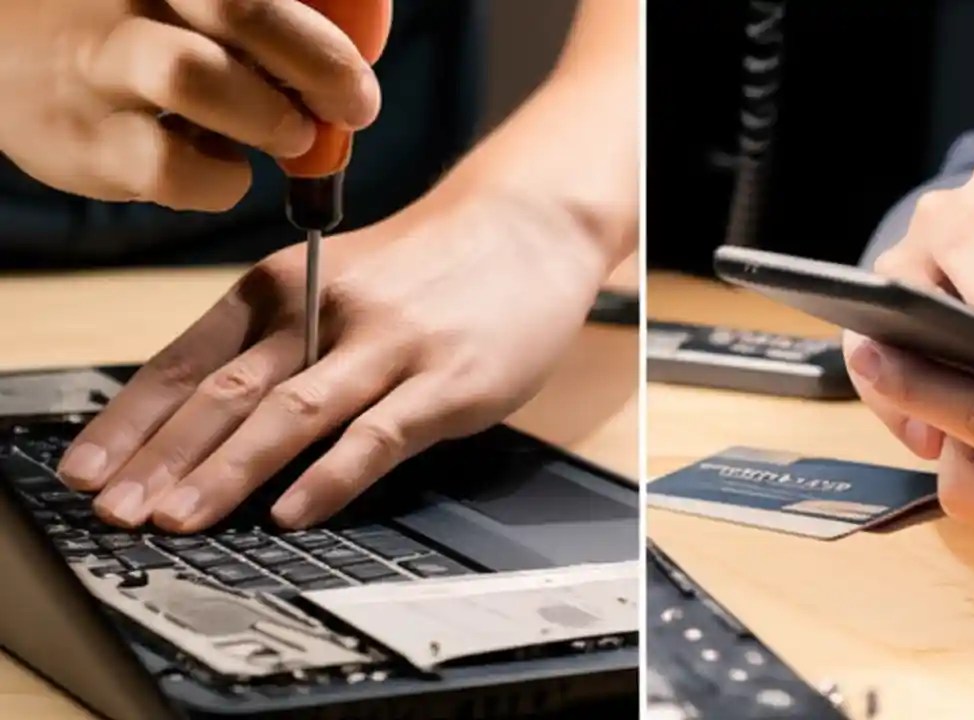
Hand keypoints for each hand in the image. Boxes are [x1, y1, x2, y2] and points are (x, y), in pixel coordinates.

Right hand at [0, 0, 385, 210]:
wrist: (3, 53)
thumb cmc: (135, 26)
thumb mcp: (187, 5)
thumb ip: (265, 21)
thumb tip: (354, 67)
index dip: (327, 30)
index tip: (360, 65)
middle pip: (238, 6)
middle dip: (321, 63)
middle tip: (354, 104)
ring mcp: (97, 62)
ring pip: (192, 76)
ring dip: (267, 117)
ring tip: (290, 136)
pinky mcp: (83, 139)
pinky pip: (172, 169)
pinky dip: (219, 181)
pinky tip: (220, 168)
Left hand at [57, 192, 608, 531]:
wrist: (525, 228)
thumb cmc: (427, 265)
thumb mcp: (334, 282)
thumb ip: (276, 339)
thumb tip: (202, 418)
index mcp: (284, 284)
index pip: (187, 361)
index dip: (132, 423)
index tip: (90, 471)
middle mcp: (324, 309)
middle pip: (226, 392)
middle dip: (163, 459)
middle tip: (117, 512)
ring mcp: (386, 343)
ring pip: (291, 412)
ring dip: (228, 471)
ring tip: (181, 518)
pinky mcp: (445, 380)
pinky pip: (378, 434)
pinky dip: (331, 477)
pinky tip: (294, 512)